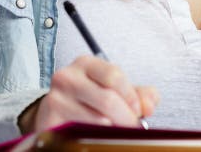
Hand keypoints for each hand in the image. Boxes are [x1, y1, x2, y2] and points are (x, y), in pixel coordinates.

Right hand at [20, 55, 158, 132]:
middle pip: (107, 99)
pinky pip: (82, 131)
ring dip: (113, 130)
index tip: (138, 111)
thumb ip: (136, 94)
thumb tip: (150, 104)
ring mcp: (56, 98)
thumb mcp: (112, 90)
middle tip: (132, 128)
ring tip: (115, 133)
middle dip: (126, 118)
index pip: (114, 75)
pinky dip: (95, 136)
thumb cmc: (87, 100)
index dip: (131, 96)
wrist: (53, 113)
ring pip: (97, 120)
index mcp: (85, 64)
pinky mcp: (50, 119)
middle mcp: (67, 76)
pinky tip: (97, 135)